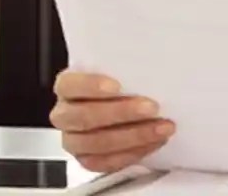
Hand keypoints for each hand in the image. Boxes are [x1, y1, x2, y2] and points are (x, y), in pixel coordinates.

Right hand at [49, 70, 174, 172]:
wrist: (126, 110)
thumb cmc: (122, 85)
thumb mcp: (121, 70)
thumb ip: (125, 68)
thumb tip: (151, 65)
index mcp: (66, 87)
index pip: (69, 85)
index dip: (90, 86)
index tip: (118, 86)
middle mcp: (64, 115)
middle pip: (84, 117)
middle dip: (121, 113)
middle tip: (151, 107)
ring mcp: (73, 141)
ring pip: (96, 143)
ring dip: (134, 136)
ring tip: (162, 128)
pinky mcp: (87, 160)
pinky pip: (107, 162)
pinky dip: (133, 153)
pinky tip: (154, 142)